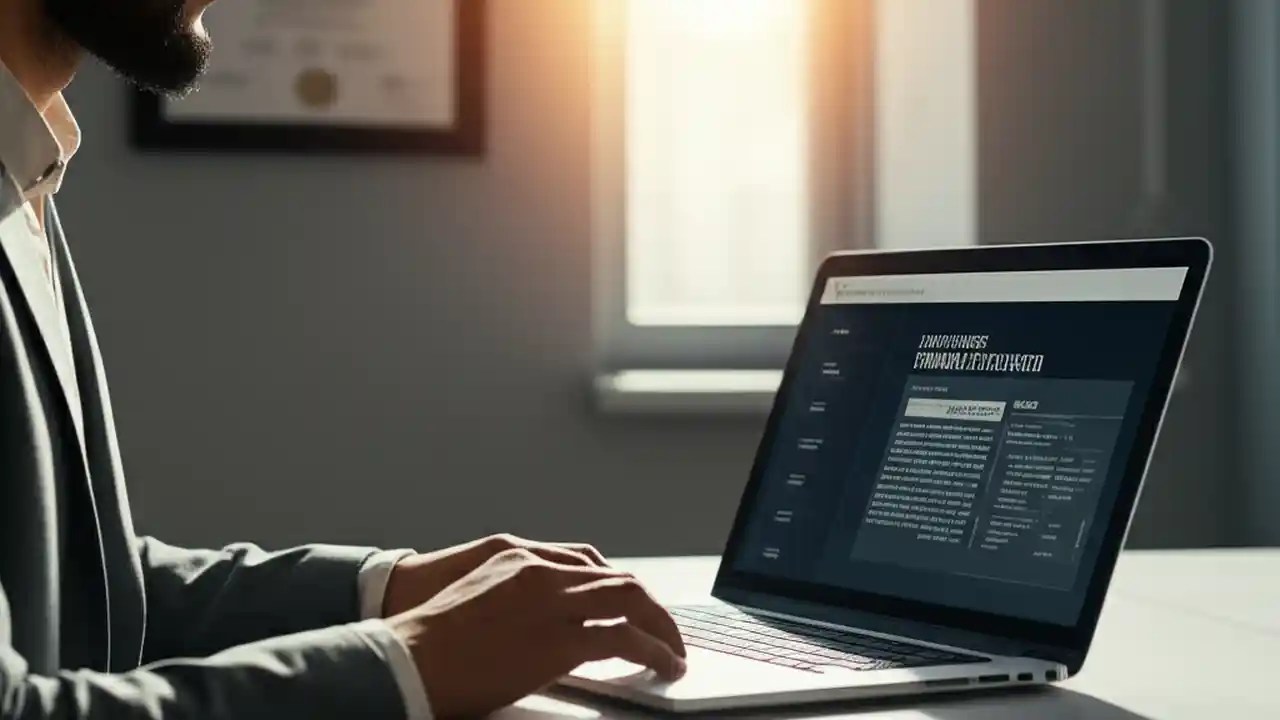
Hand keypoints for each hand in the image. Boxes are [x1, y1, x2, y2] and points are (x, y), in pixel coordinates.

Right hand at [386, 548, 686, 718]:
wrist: (406, 661)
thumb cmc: (429, 640)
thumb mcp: (475, 597)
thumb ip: (514, 597)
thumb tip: (539, 622)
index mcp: (519, 557)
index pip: (587, 561)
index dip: (617, 585)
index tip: (631, 605)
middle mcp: (542, 572)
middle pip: (617, 577)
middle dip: (649, 604)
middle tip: (665, 628)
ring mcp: (553, 604)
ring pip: (630, 601)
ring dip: (661, 625)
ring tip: (673, 649)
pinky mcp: (559, 642)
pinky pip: (624, 641)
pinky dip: (654, 651)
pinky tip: (664, 665)